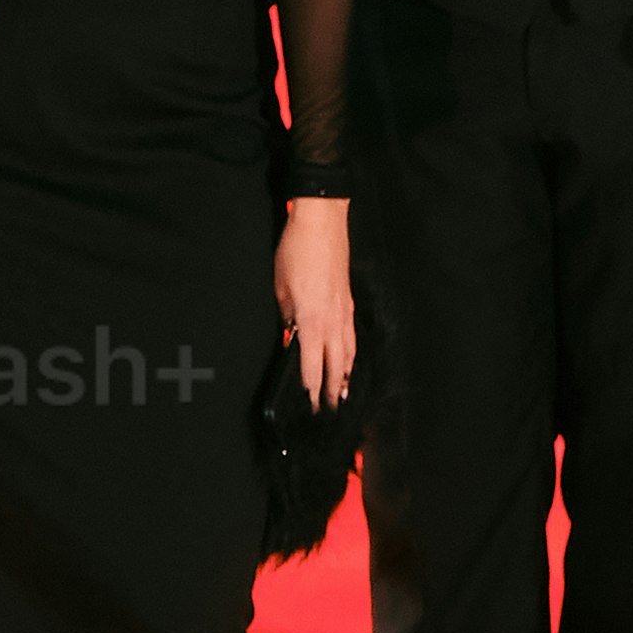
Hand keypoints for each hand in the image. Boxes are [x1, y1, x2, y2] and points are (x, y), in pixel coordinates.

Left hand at [276, 196, 356, 407]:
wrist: (322, 223)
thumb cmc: (297, 252)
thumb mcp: (280, 288)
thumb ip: (287, 318)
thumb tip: (291, 337)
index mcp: (312, 320)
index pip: (312, 365)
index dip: (310, 387)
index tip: (309, 402)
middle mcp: (333, 321)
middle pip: (335, 365)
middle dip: (332, 389)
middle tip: (330, 409)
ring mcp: (344, 312)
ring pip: (348, 353)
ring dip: (345, 375)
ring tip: (343, 392)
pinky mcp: (348, 302)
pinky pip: (352, 336)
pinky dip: (351, 354)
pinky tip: (349, 359)